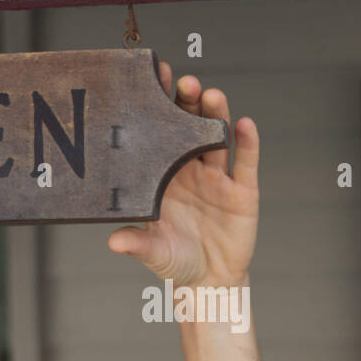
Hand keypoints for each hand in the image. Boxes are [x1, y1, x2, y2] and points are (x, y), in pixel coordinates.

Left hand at [107, 61, 258, 287]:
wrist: (209, 283)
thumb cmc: (175, 262)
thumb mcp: (153, 251)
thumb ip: (137, 242)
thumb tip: (114, 241)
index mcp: (163, 175)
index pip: (160, 132)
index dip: (159, 104)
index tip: (152, 77)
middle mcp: (191, 169)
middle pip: (190, 126)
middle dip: (188, 102)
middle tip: (184, 82)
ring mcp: (218, 177)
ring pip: (218, 138)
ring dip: (216, 114)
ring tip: (211, 95)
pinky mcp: (243, 191)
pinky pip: (245, 162)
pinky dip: (246, 142)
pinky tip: (244, 124)